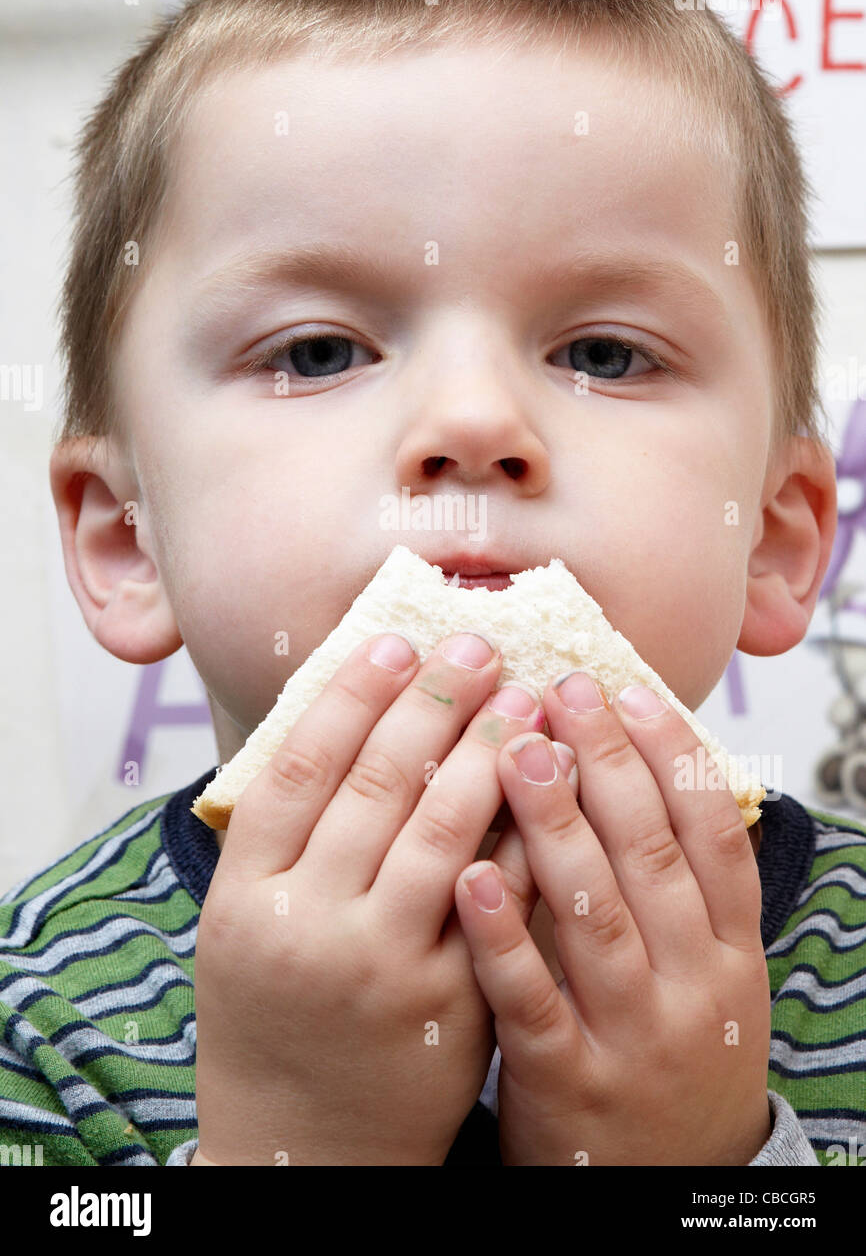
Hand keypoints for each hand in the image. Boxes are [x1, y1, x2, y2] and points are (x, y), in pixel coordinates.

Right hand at [193, 629, 544, 1165]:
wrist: (307, 1146)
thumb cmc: (275, 1013)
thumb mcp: (246, 923)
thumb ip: (286, 836)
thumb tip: (349, 716)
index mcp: (246, 895)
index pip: (302, 765)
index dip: (351, 693)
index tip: (396, 639)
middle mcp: (310, 924)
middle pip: (378, 782)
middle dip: (435, 700)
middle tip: (479, 644)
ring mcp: (382, 967)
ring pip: (444, 830)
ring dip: (490, 750)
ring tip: (526, 694)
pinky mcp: (451, 1004)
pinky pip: (498, 899)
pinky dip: (525, 831)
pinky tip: (554, 779)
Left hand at [454, 673, 772, 1165]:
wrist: (662, 1191)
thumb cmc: (664, 1053)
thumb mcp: (696, 975)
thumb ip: (667, 888)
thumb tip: (620, 764)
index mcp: (728, 953)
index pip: (710, 835)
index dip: (671, 757)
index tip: (626, 689)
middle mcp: (694, 990)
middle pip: (653, 857)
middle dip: (607, 766)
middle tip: (560, 691)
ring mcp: (634, 1039)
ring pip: (596, 917)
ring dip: (555, 827)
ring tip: (513, 751)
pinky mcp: (569, 1083)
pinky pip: (533, 1001)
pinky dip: (503, 937)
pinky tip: (469, 876)